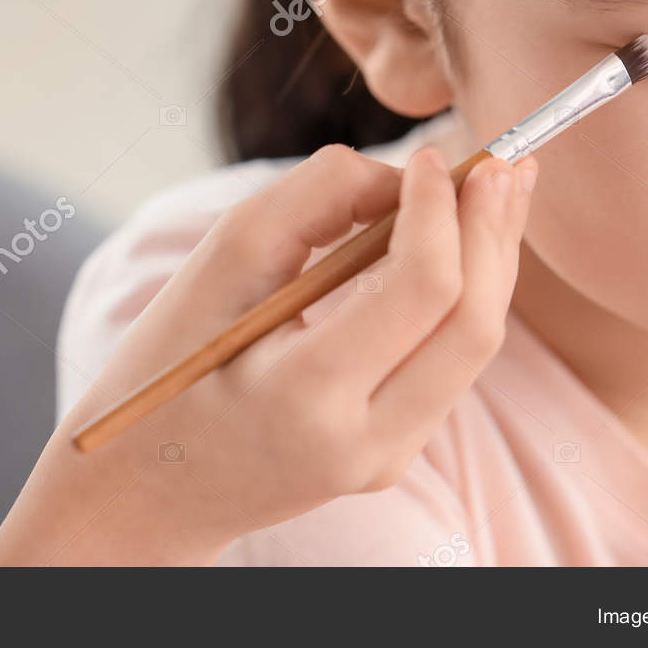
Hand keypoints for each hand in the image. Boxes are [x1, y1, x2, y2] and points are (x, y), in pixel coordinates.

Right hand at [0, 143, 535, 564]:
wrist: (145, 489)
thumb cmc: (170, 361)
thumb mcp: (219, 263)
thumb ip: (313, 200)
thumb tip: (404, 178)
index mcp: (308, 398)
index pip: (423, 292)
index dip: (441, 211)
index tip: (429, 157)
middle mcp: (363, 444)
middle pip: (475, 326)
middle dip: (494, 232)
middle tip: (503, 161)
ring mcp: (385, 461)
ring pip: (474, 348)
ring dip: (493, 259)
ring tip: (501, 185)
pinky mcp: (392, 457)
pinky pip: (447, 366)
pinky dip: (466, 296)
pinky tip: (467, 243)